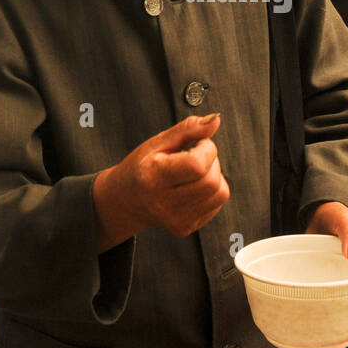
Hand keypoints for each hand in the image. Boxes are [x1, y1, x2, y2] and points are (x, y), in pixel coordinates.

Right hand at [93, 113, 229, 249]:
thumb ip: (188, 129)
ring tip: (195, 171)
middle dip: (212, 161)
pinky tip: (193, 185)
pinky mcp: (186, 227)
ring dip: (215, 175)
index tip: (197, 143)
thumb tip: (216, 119)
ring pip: (220, 193)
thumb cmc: (142, 166)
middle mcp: (164, 204)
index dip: (206, 148)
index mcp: (153, 178)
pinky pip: (217, 203)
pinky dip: (213, 190)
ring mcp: (176, 220)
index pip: (197, 165)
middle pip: (212, 181)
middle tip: (195, 155)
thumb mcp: (158, 142)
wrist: (126, 200)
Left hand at [305, 201, 347, 337]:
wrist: (319, 210)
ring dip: (335, 317)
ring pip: (337, 302)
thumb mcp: (345, 218)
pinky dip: (317, 305)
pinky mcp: (318, 277)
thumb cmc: (336, 213)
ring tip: (328, 335)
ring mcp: (333, 278)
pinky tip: (311, 316)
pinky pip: (319, 294)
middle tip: (346, 339)